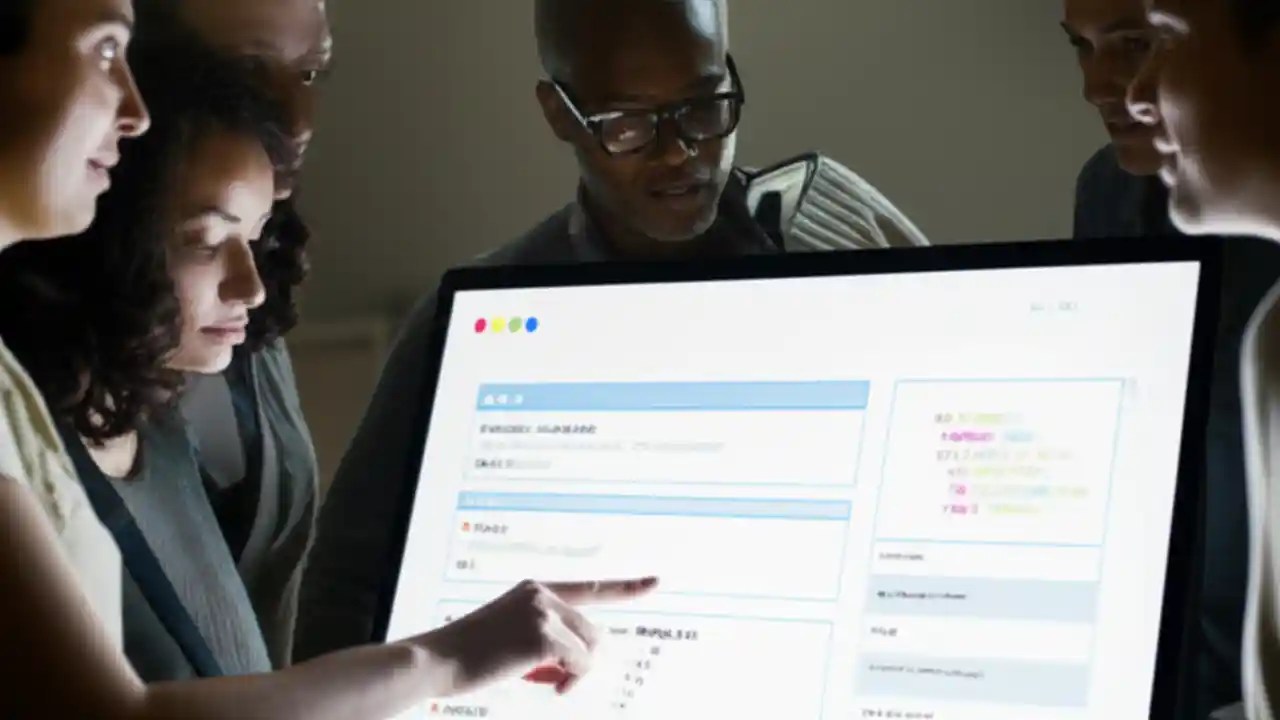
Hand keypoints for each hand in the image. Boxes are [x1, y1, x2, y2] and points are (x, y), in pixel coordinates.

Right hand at [419, 577, 657, 695]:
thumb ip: (544, 635)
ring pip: (589, 649)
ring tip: (547, 682)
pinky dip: (569, 680)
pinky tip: (547, 682)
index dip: (626, 588)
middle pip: (593, 632)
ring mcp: (543, 611)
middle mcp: (542, 593)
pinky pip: (579, 664)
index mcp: (534, 590)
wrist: (437, 660)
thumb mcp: (510, 633)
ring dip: (574, 673)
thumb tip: (577, 660)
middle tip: (556, 681)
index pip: (590, 588)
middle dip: (582, 661)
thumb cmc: (469, 656)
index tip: (656, 582)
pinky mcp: (544, 633)